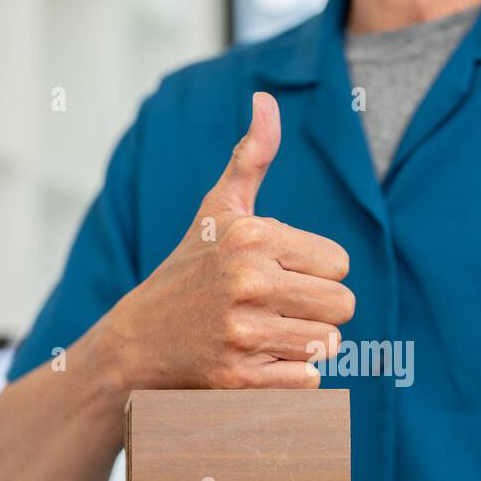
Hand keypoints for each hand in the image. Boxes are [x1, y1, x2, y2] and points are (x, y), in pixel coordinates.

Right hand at [94, 91, 354, 391]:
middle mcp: (248, 281)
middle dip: (318, 310)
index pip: (339, 263)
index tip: (280, 275)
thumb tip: (266, 99)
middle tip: (279, 309)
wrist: (136, 341)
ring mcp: (243, 333)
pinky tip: (259, 363)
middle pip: (343, 306)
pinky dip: (292, 378)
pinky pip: (309, 382)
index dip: (316, 272)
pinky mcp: (240, 379)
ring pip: (328, 344)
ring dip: (305, 345)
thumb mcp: (217, 210)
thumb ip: (251, 157)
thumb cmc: (188, 270)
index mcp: (251, 236)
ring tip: (267, 335)